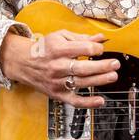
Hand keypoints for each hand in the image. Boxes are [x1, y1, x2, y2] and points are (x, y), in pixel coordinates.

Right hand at [1, 29, 118, 107]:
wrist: (23, 63)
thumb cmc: (44, 49)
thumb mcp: (60, 37)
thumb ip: (82, 38)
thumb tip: (101, 38)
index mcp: (58, 49)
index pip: (81, 49)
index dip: (95, 48)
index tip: (102, 48)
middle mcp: (57, 66)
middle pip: (82, 68)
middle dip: (101, 66)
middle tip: (115, 64)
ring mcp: (57, 82)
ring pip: (81, 83)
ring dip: (99, 80)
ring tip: (113, 76)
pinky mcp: (57, 94)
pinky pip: (74, 101)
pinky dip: (88, 103)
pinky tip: (100, 101)